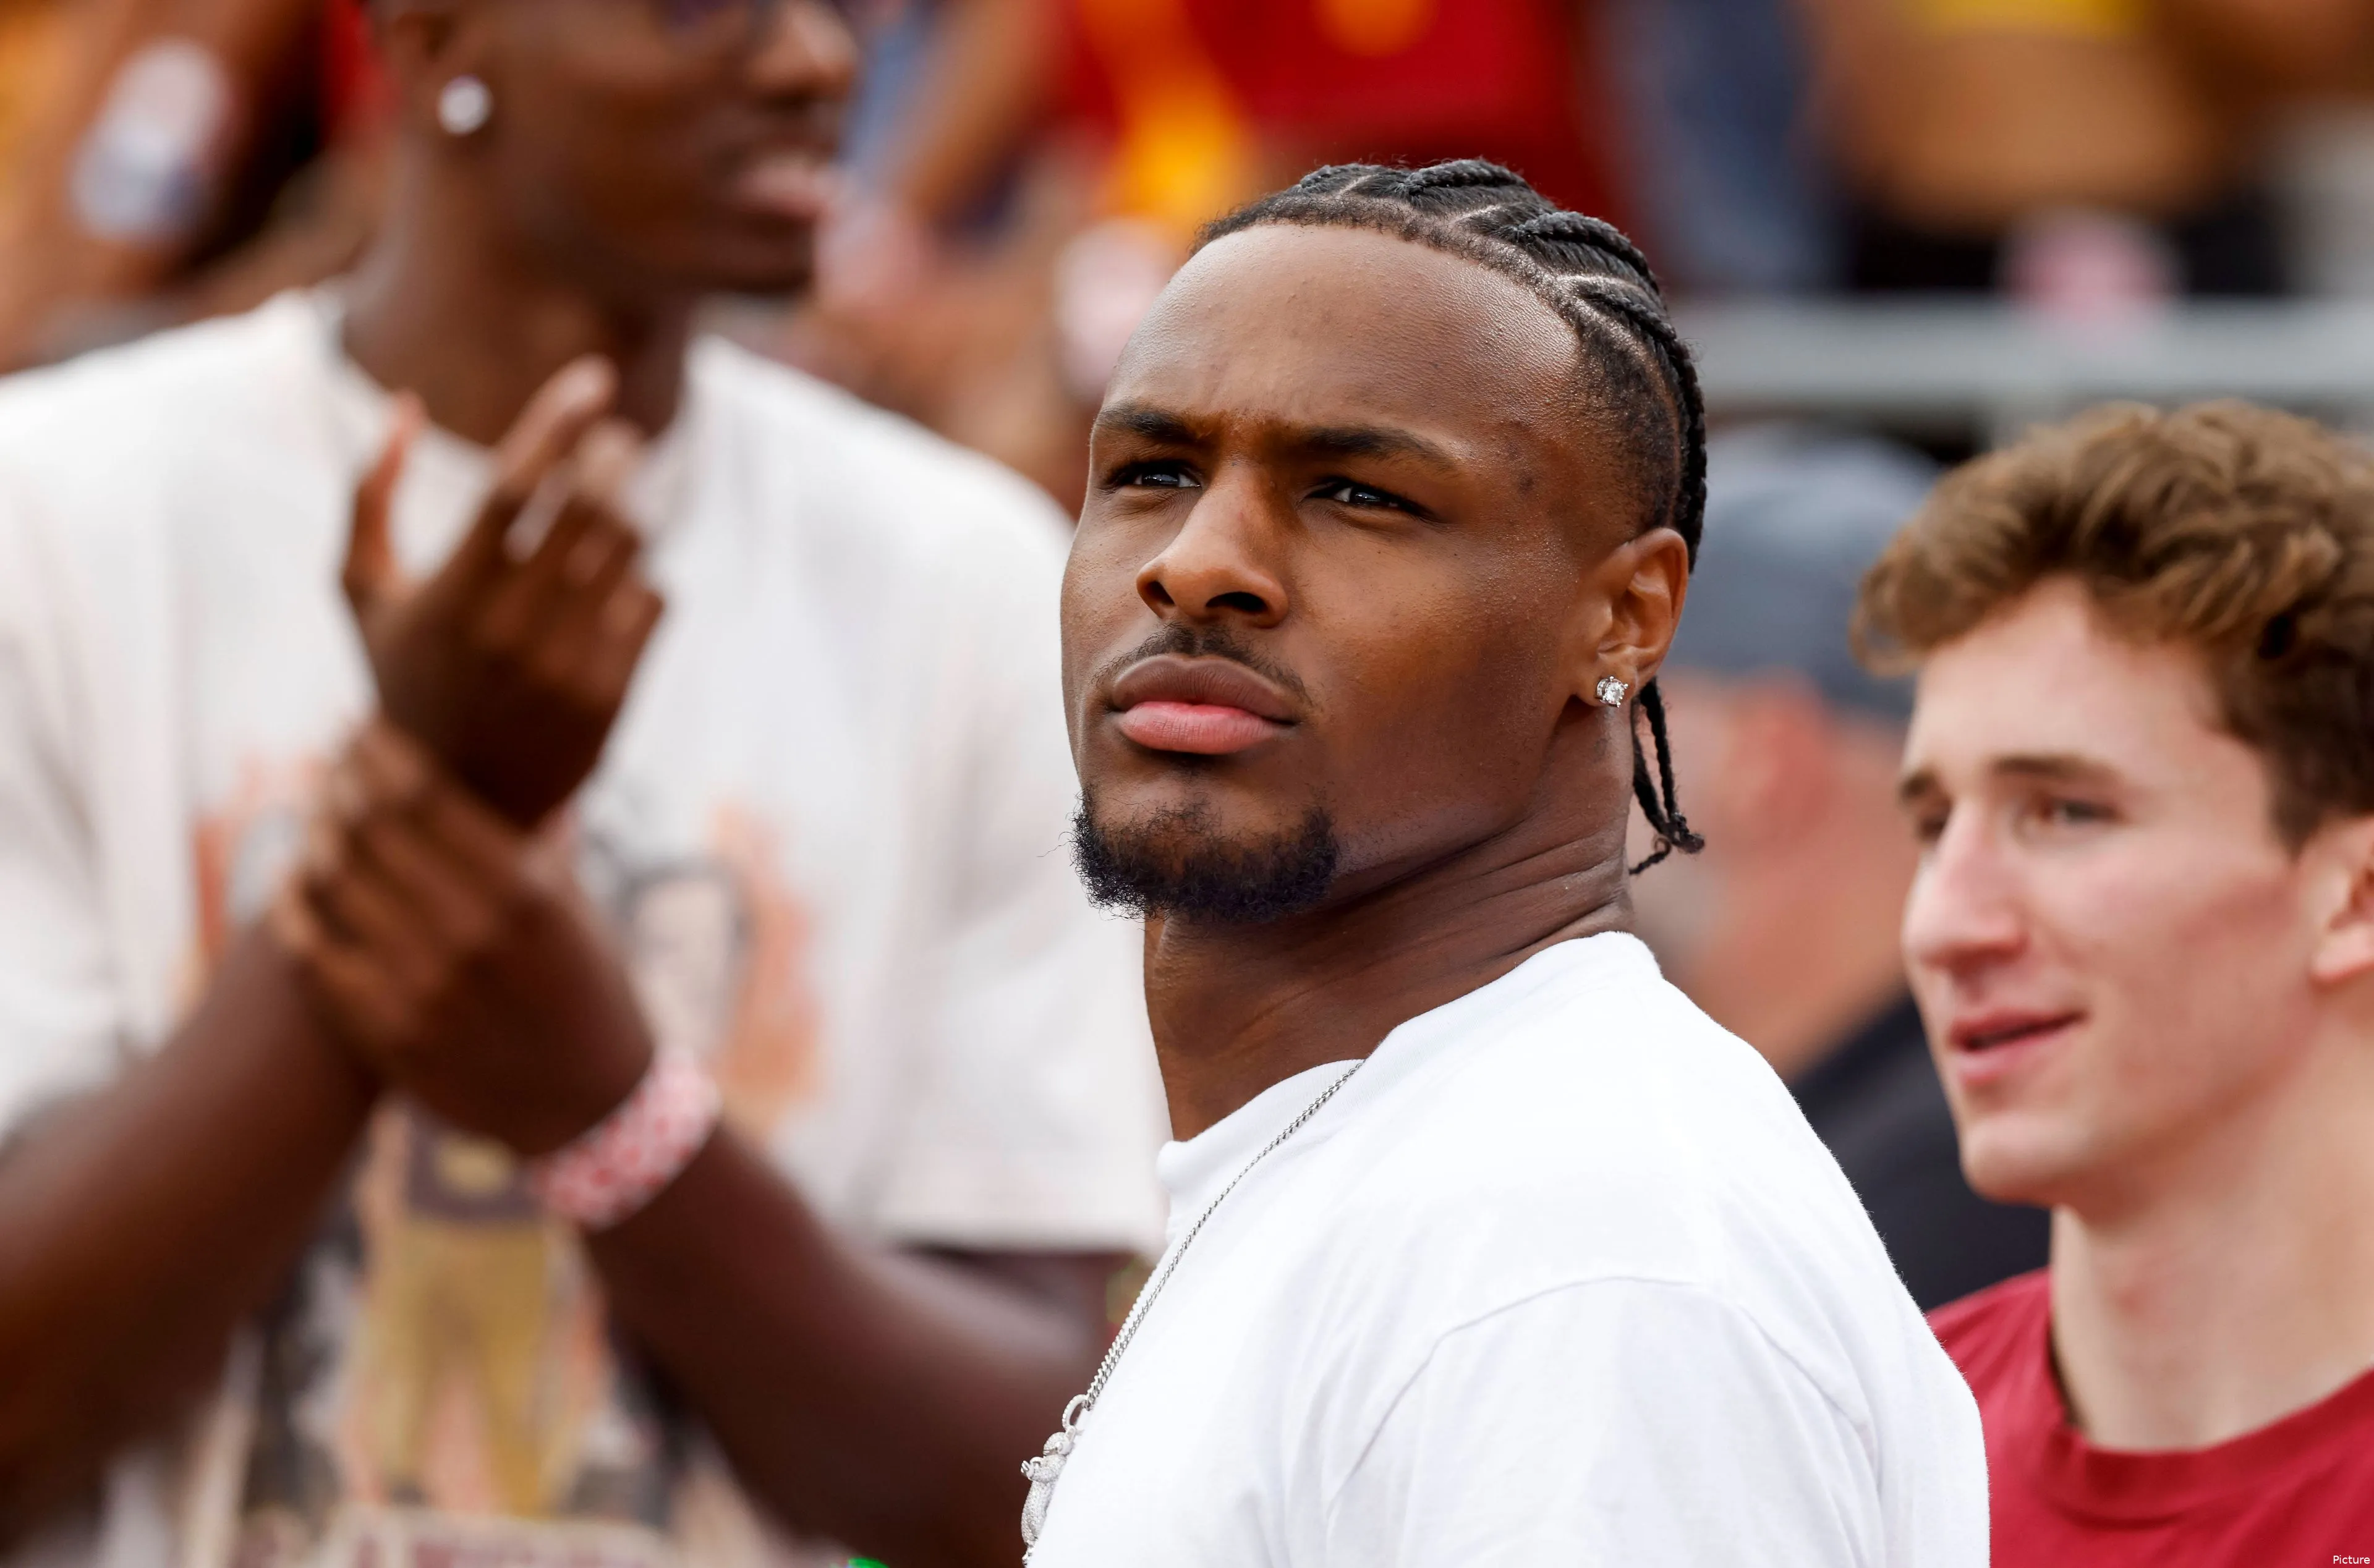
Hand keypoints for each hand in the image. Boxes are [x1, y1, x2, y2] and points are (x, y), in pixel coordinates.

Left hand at [272, 720, 655, 1154]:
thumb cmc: (584, 985)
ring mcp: (423, 990)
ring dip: (313, 835)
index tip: (360, 729)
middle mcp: (471, 936)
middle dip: (339, 780)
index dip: (376, 751)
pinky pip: (311, 953)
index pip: (420, 793)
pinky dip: (292, 907)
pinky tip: (295, 882)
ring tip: (317, 814)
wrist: (586, 1104)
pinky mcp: (386, 1035)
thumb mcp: (572, 904)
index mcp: (525, 892)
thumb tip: (474, 757)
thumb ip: (525, 838)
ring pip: (331, 882)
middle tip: (330, 759)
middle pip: (367, 827)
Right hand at [344, 357, 665, 827]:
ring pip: (630, 551)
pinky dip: (642, 577)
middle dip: (613, 456)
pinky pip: (654, 601)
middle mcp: (511, 630)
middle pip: (588, 508)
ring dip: (630, 514)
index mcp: (451, 594)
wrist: (455, 798)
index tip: (594, 377)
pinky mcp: (612, 696)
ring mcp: (567, 666)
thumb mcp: (362, 590)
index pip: (516, 483)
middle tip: (617, 439)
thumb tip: (406, 406)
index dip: (559, 419)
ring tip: (615, 507)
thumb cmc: (404, 674)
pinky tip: (618, 580)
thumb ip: (369, 494)